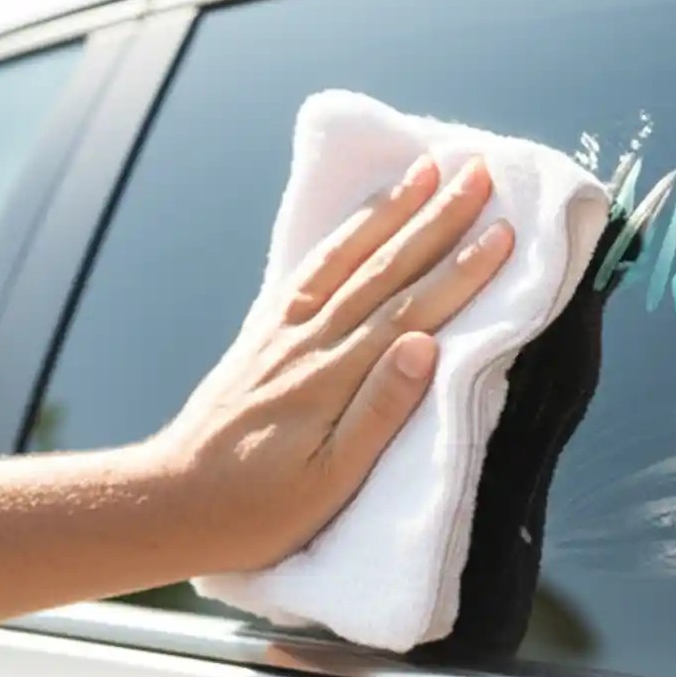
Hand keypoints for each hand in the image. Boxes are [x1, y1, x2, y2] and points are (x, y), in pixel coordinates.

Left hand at [155, 155, 513, 572]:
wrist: (172, 501)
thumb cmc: (259, 510)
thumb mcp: (328, 483)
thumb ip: (380, 412)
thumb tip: (426, 346)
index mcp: (334, 378)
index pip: (413, 310)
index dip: (462, 270)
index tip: (504, 231)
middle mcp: (310, 340)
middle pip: (386, 267)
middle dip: (437, 217)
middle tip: (479, 172)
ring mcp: (283, 329)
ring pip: (348, 255)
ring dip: (392, 208)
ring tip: (426, 166)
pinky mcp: (264, 330)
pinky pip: (311, 268)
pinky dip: (343, 233)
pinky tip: (364, 214)